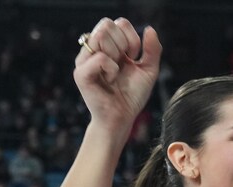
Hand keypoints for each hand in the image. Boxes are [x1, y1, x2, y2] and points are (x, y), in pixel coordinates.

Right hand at [73, 17, 161, 132]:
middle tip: (125, 63)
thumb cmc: (132, 96)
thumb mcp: (148, 70)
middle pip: (106, 24)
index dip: (132, 38)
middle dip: (124, 43)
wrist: (122, 118)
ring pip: (100, 36)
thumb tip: (150, 29)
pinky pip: (100, 57)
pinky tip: (111, 80)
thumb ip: (152, 49)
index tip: (134, 57)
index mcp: (108, 45)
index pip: (118, 22)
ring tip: (116, 71)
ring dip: (116, 54)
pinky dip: (112, 69)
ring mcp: (84, 60)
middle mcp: (93, 49)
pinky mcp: (81, 73)